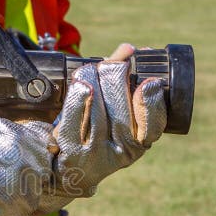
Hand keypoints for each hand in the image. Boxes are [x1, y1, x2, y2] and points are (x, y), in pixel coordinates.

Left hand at [50, 52, 166, 197]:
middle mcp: (119, 153)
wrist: (61, 166)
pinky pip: (74, 120)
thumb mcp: (114, 113)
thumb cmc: (92, 131)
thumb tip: (128, 49)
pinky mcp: (69, 150)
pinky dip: (78, 98)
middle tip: (108, 66)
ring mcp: (93, 154)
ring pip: (98, 110)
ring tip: (90, 71)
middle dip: (115, 79)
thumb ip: (122, 80)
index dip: (151, 102)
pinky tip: (81, 84)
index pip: (153, 125)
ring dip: (93, 81)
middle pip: (121, 110)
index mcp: (138, 144)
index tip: (149, 82)